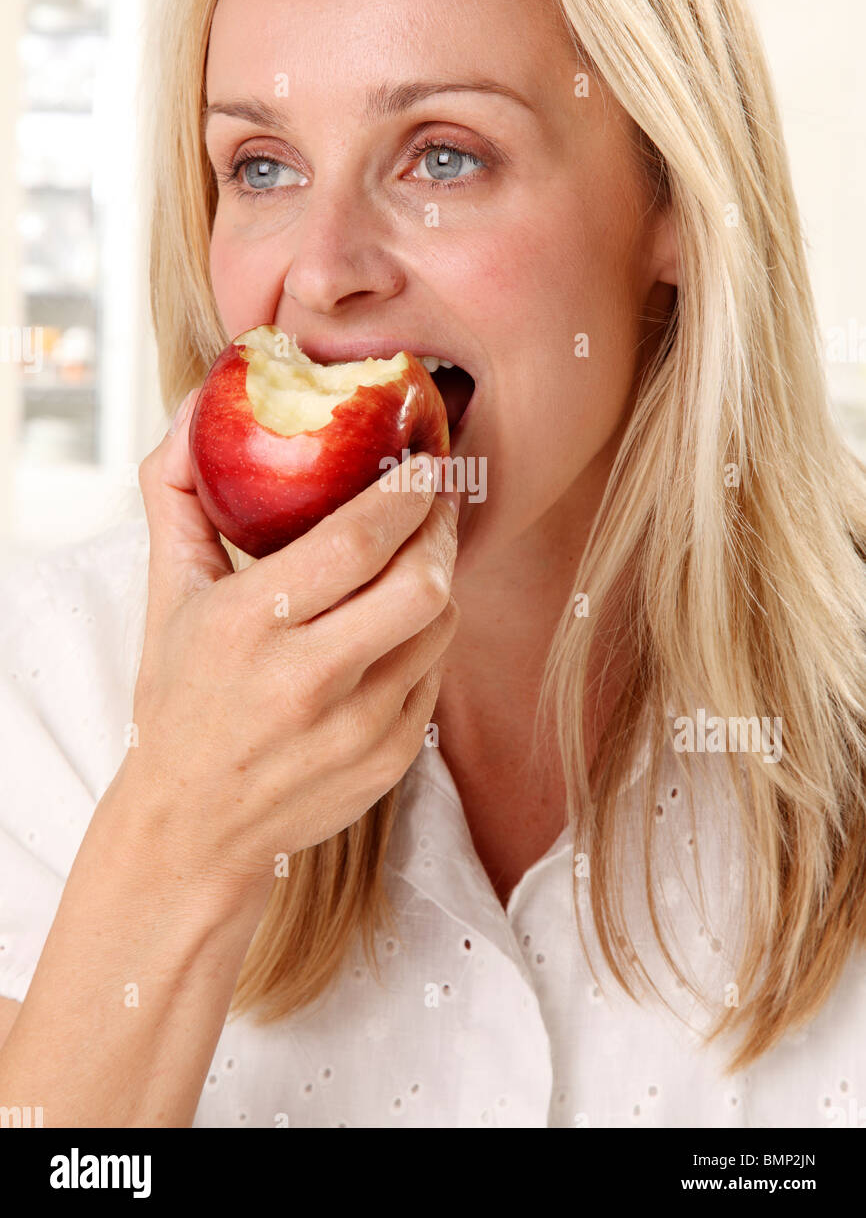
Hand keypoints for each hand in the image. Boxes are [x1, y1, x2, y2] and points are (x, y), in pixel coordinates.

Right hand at [123, 391, 459, 901]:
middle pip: (422, 582)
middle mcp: (305, 680)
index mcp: (247, 624)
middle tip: (438, 499)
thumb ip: (175, 495)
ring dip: (441, 578)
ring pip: (441, 625)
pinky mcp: (389, 761)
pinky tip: (401, 624)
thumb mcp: (164, 595)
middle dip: (443, 527)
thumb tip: (194, 412)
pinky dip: (427, 637)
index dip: (407, 490)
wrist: (192, 828)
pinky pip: (435, 673)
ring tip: (421, 553)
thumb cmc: (179, 696)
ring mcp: (356, 728)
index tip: (423, 461)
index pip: (358, 539)